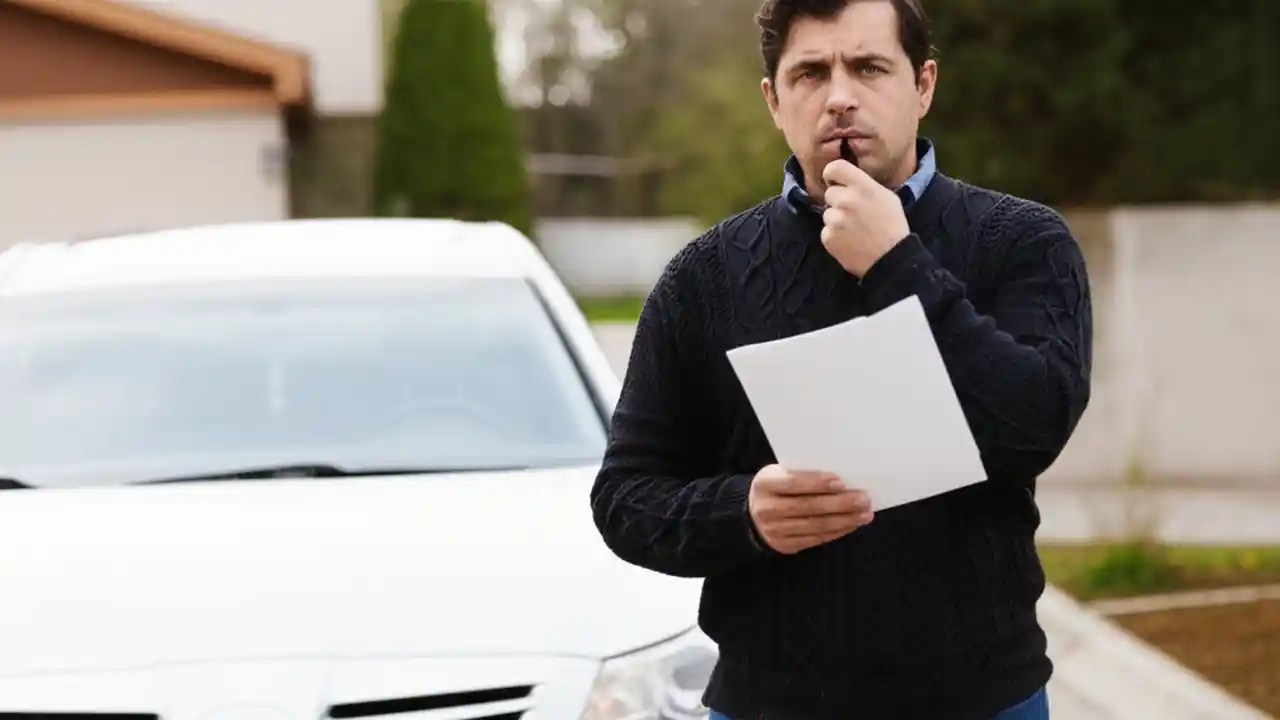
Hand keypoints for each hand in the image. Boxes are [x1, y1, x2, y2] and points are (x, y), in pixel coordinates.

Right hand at [748, 464, 873, 554]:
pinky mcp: (784, 545)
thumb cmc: (775, 488)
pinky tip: (851, 524)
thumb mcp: (778, 474)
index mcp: (765, 483)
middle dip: (840, 503)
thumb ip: (801, 474)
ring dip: (844, 520)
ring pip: (815, 525)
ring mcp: (775, 530)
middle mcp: (767, 508)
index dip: (817, 483)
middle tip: (863, 499)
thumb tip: (840, 480)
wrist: (751, 515)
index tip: (841, 482)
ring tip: (865, 514)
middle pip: (808, 506)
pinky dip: (836, 532)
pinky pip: (815, 539)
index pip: (793, 483)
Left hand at [820, 158, 910, 276]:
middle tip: (854, 214)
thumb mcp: (886, 197)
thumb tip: (847, 181)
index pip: (835, 167)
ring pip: (827, 213)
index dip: (832, 174)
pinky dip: (835, 236)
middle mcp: (846, 200)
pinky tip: (850, 241)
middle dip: (838, 201)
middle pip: (830, 193)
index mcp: (863, 187)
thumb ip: (865, 186)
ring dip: (836, 220)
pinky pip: (826, 231)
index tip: (835, 182)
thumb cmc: (892, 227)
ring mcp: (836, 220)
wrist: (891, 258)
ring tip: (854, 230)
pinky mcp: (828, 237)